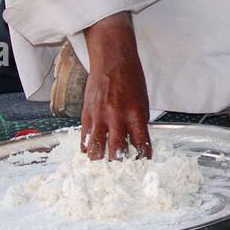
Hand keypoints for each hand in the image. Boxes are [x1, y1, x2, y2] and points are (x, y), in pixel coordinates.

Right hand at [81, 13, 151, 160]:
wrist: (113, 60)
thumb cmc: (130, 78)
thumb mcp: (142, 101)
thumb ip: (139, 122)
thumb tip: (136, 142)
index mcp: (136, 114)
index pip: (141, 143)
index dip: (143, 156)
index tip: (143, 162)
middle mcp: (117, 118)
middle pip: (116, 151)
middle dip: (119, 164)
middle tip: (121, 168)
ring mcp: (100, 117)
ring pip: (96, 148)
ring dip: (100, 159)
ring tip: (103, 163)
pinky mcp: (87, 114)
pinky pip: (85, 137)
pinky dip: (88, 147)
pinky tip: (91, 151)